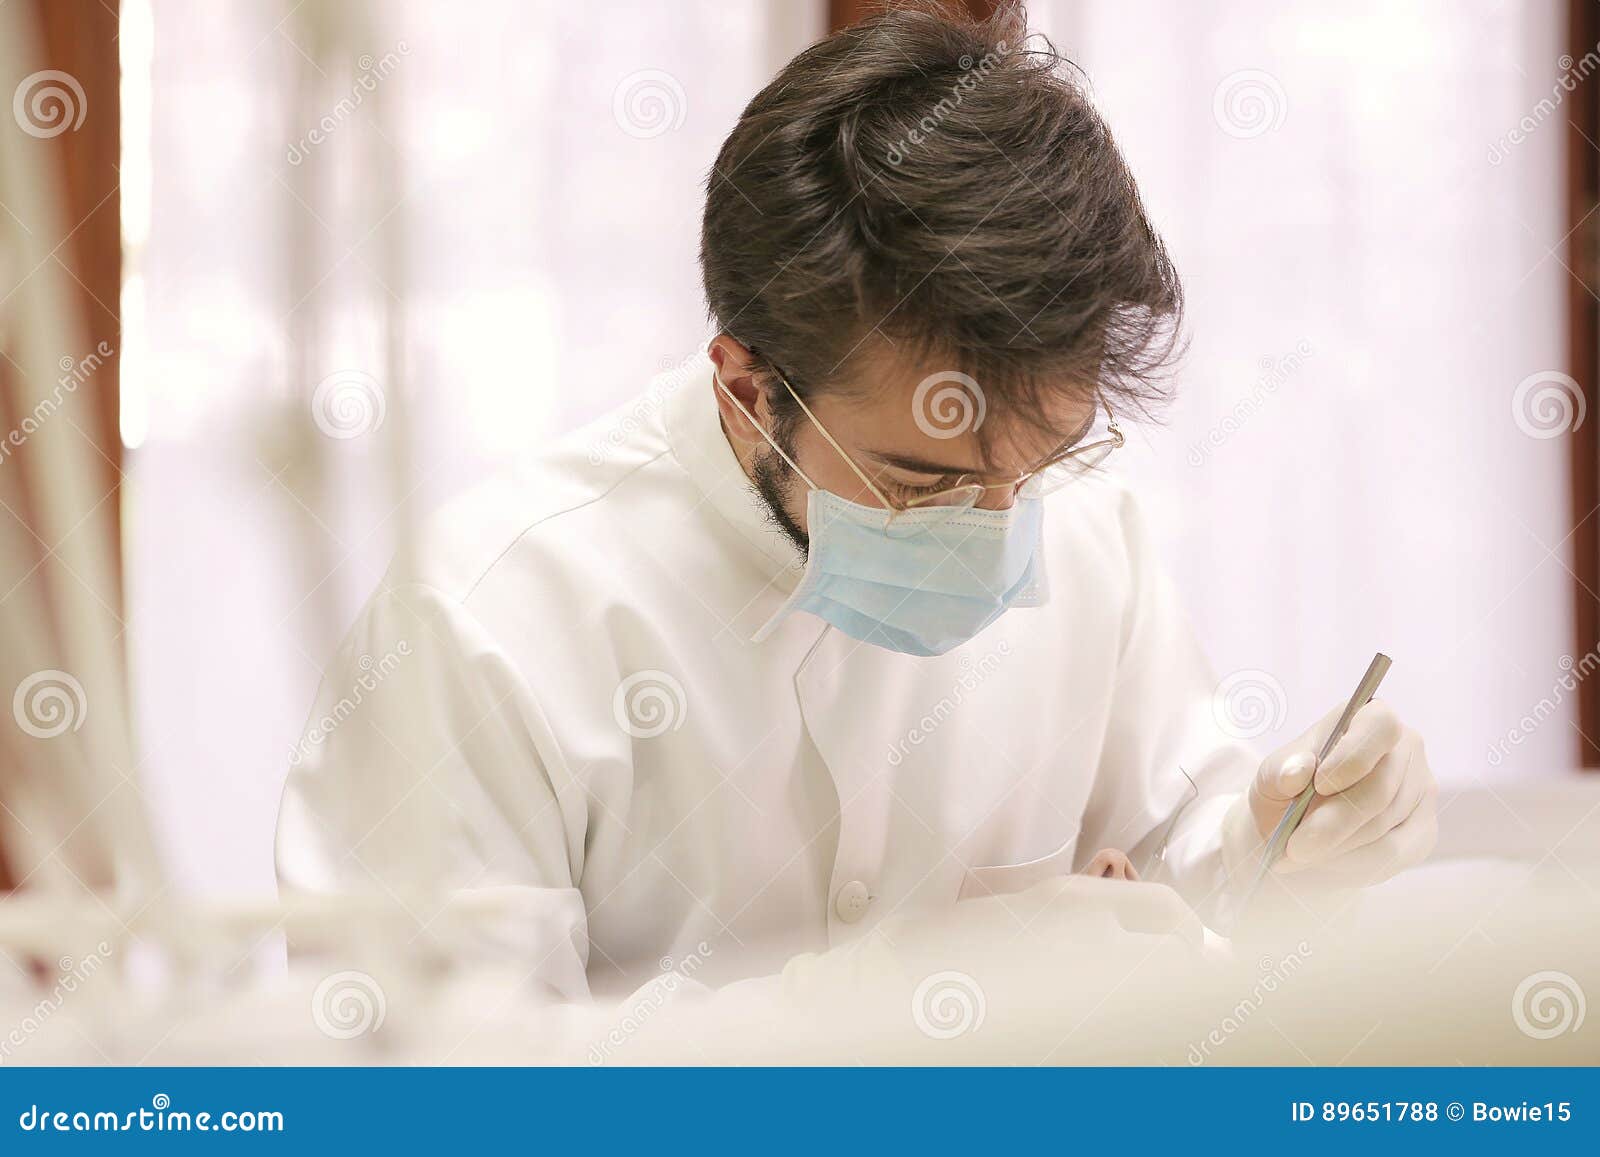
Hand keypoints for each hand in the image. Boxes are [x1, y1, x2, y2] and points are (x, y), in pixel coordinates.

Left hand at [1236, 699, 1437, 884]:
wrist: (1296, 826)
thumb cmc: (1287, 790)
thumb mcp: (1270, 776)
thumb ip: (1280, 770)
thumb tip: (1298, 771)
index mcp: (1368, 718)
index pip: (1380, 726)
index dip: (1354, 756)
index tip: (1319, 785)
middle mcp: (1405, 749)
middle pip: (1380, 789)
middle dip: (1333, 824)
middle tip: (1294, 848)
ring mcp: (1420, 790)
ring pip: (1383, 826)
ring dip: (1337, 847)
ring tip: (1299, 854)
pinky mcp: (1423, 830)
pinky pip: (1392, 854)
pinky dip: (1352, 863)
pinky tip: (1326, 862)